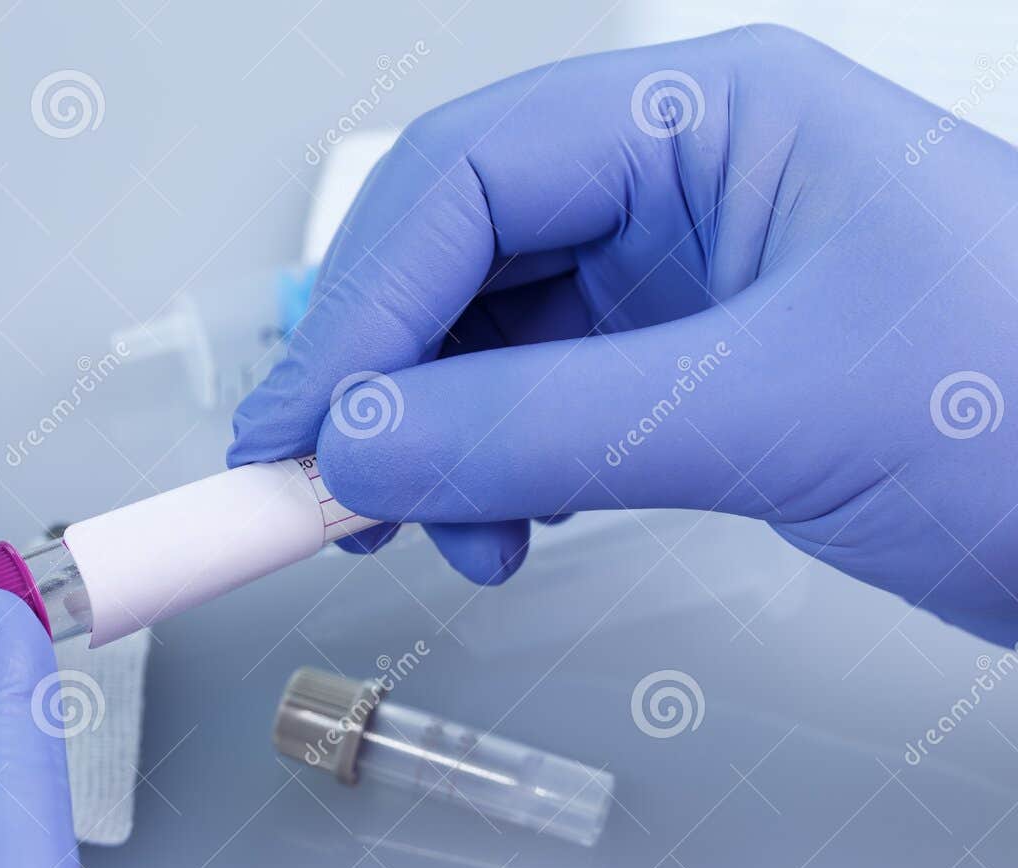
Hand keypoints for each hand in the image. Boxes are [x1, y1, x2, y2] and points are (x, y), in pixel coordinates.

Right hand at [230, 25, 1017, 642]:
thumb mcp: (776, 409)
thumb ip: (543, 425)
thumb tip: (355, 445)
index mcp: (708, 125)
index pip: (469, 181)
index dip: (361, 306)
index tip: (300, 427)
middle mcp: (676, 187)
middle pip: (454, 254)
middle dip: (380, 376)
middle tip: (321, 484)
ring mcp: (675, 283)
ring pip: (481, 338)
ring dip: (428, 439)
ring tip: (432, 534)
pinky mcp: (681, 374)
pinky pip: (532, 404)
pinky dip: (489, 471)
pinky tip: (501, 529)